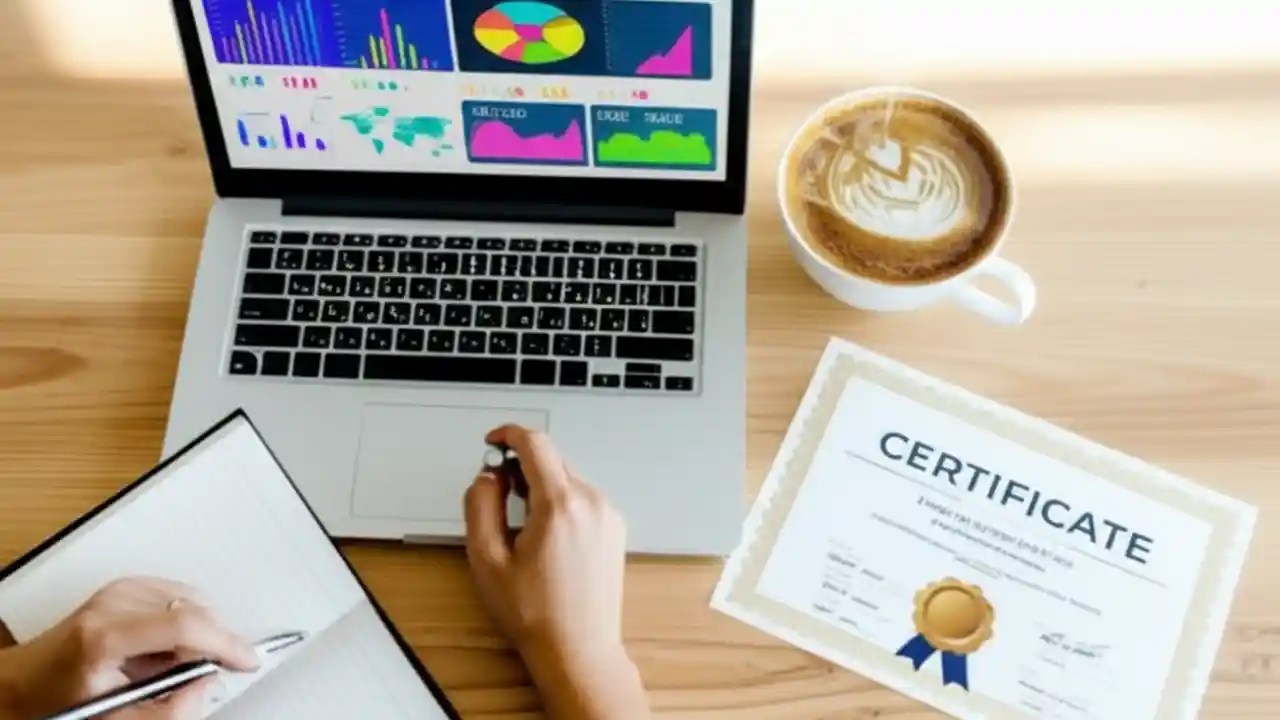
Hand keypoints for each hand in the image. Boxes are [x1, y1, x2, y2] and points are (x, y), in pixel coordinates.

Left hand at [0, 577, 256, 719]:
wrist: (30, 679)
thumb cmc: (62, 700)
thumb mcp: (117, 719)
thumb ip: (170, 711)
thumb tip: (210, 684)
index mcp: (105, 637)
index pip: (184, 625)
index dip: (226, 642)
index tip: (247, 660)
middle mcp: (114, 602)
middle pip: (195, 609)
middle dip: (214, 642)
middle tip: (204, 674)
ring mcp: (122, 588)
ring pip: (194, 600)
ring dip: (200, 632)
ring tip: (170, 664)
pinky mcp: (128, 583)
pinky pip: (181, 595)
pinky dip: (187, 620)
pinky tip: (165, 646)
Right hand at [465, 425, 648, 719]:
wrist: (578, 649)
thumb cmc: (535, 613)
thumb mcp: (487, 559)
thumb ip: (480, 505)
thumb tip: (487, 476)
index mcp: (560, 505)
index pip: (536, 444)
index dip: (509, 434)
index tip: (493, 441)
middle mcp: (591, 503)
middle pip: (552, 459)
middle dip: (522, 466)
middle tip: (498, 494)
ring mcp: (608, 515)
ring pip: (568, 478)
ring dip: (541, 485)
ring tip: (521, 524)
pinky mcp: (615, 528)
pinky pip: (583, 497)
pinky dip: (561, 501)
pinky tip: (546, 534)